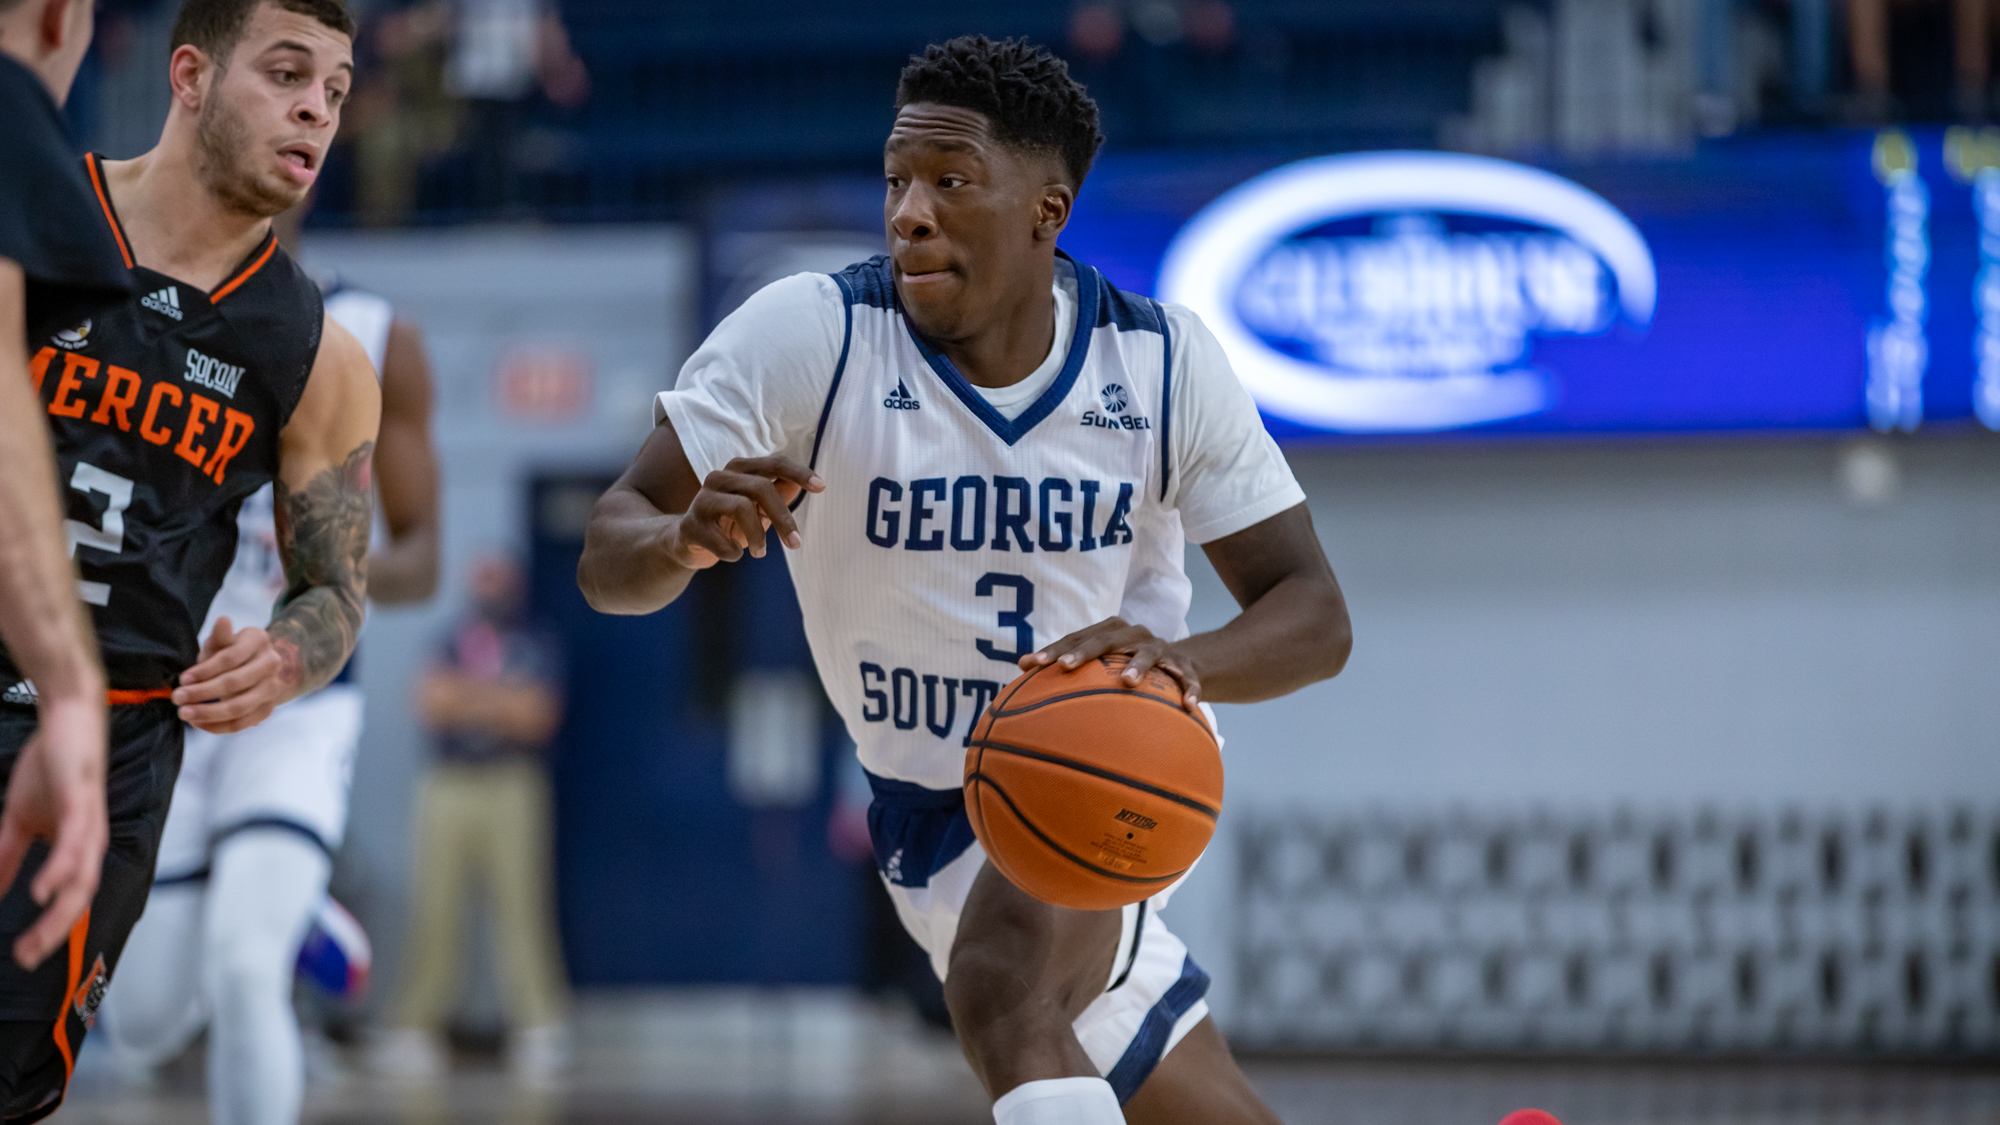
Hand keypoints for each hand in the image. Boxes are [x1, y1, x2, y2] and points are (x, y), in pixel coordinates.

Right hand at [0, 695, 106, 968]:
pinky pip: (76, 845)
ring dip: (60, 912)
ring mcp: (90, 824)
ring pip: (82, 878)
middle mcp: (90, 843)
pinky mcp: (84, 803)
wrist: (67, 722)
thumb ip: (9, 854)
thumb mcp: (21, 819)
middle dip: (55, 933)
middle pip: (79, 898)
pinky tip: (44, 891)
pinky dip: (61, 871)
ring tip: (37, 940)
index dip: (49, 930)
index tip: (23, 956)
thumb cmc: (51, 768)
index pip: (68, 898)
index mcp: (78, 848)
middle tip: (28, 958)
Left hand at [172, 617, 286, 732]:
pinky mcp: (268, 709)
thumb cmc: (233, 653)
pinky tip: (198, 723)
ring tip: (185, 714)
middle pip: (235, 683)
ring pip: (239, 707)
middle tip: (177, 698)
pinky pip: (242, 723)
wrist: (258, 668)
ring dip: (208, 713)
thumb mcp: (225, 641)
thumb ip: (221, 636)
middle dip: (202, 692)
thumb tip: (222, 620)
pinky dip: (218, 726)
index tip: (182, 679)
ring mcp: (273, 688)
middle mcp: (272, 664)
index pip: (230, 658)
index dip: (204, 670)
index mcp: (259, 640)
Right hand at [662, 456, 822, 568]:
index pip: (774, 463)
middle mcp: (719, 477)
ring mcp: (702, 500)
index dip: (799, 472)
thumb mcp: (758, 508)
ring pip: (742, 508)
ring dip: (758, 537)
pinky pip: (722, 541)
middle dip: (783, 518)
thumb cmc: (730, 522)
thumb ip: (778, 493)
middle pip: (761, 487)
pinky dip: (734, 552)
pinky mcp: (690, 525)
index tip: (821, 487)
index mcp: (739, 469)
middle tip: (795, 543)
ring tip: (760, 552)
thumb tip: (799, 484)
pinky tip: (734, 554)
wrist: (688, 543)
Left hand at [1020, 617, 1202, 708]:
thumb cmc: (1127, 664)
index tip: (1031, 665)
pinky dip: (1190, 689)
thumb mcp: (1101, 662)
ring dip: (1138, 665)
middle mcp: (1134, 635)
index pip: (1077, 637)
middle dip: (1084, 652)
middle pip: (1106, 639)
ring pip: (1149, 653)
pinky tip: (1189, 706)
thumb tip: (1020, 666)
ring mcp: (1160, 649)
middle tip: (1065, 668)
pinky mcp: (1185, 666)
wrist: (1179, 662)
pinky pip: (1189, 678)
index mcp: (1110, 632)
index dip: (1054, 649)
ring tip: (1126, 681)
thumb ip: (1066, 664)